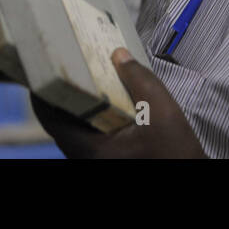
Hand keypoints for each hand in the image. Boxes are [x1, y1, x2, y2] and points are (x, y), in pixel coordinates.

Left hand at [31, 48, 207, 157]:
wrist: (190, 174)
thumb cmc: (176, 152)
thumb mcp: (162, 110)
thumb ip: (138, 79)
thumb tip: (118, 54)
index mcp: (90, 149)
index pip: (50, 117)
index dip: (41, 91)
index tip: (39, 65)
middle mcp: (86, 157)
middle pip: (59, 121)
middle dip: (60, 91)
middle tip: (62, 62)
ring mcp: (94, 160)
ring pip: (73, 127)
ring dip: (75, 102)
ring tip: (81, 74)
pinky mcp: (106, 159)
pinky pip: (87, 134)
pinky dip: (90, 114)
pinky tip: (102, 95)